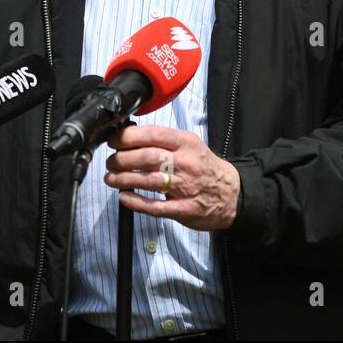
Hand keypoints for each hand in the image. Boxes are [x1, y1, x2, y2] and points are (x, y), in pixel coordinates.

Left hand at [104, 125, 239, 231]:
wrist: (232, 194)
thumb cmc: (204, 167)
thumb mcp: (190, 145)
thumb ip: (164, 141)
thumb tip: (131, 137)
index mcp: (186, 143)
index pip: (152, 134)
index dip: (128, 137)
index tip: (114, 141)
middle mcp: (185, 163)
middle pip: (147, 157)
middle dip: (122, 159)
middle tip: (111, 161)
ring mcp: (185, 187)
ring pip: (148, 181)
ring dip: (123, 179)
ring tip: (111, 178)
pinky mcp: (183, 208)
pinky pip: (155, 207)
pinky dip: (136, 202)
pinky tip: (124, 197)